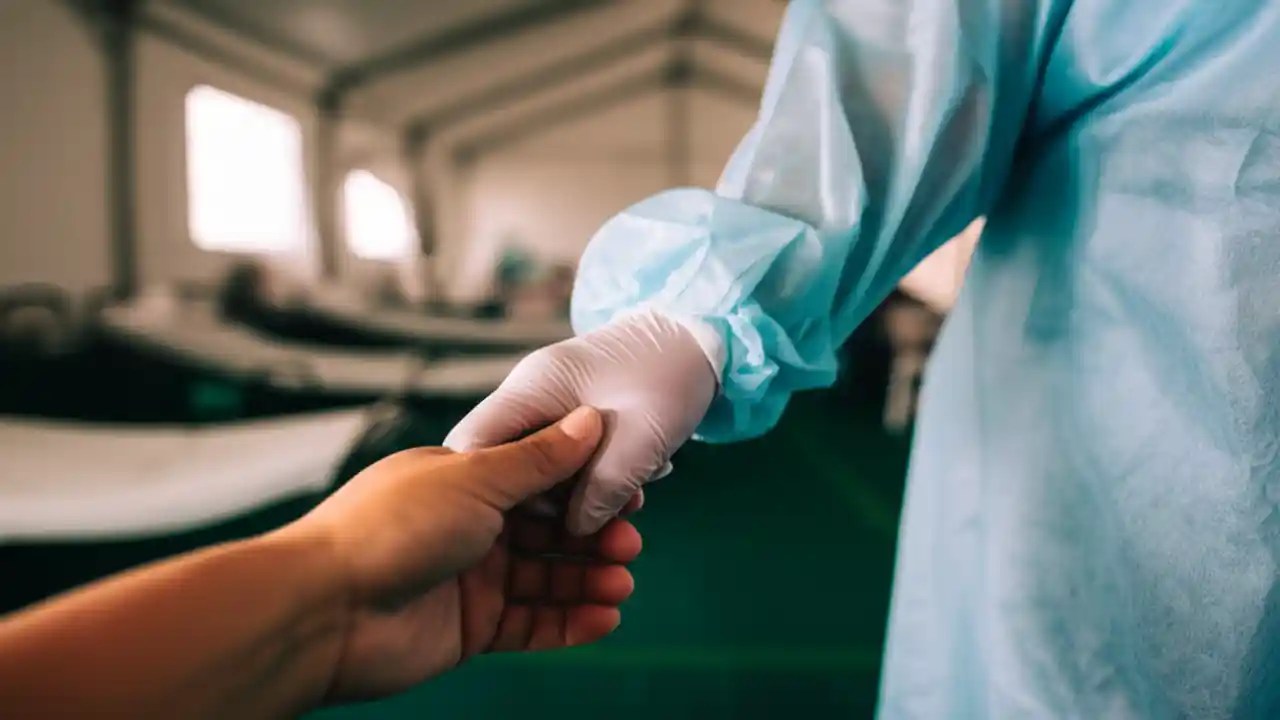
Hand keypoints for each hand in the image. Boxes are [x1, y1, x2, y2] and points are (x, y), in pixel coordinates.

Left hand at [283, 407, 640, 701]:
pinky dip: (569, 623)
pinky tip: (604, 618)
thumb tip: (588, 418)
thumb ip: (539, 458)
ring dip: (587, 581)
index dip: (584, 484)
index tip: (628, 490)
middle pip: (547, 531)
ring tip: (623, 585)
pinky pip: (531, 624)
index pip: (537, 478)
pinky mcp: (468, 629)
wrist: (327, 610)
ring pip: (545, 579)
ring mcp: (468, 579)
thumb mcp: (475, 479)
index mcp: (462, 480)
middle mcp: (467, 527)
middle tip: (631, 543)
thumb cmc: (390, 529)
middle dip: (593, 535)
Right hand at [445, 311, 717, 535]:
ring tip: (628, 507)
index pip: (475, 445)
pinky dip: (594, 480)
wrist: (706, 336)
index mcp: (530, 388)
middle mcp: (530, 396)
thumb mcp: (641, 441)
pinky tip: (632, 490)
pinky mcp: (573, 416)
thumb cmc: (671, 376)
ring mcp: (550, 405)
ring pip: (539, 469)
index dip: (490, 491)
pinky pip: (566, 461)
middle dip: (547, 502)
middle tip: (597, 523)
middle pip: (507, 464)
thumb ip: (602, 489)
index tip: (524, 526)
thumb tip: (574, 531)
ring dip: (579, 495)